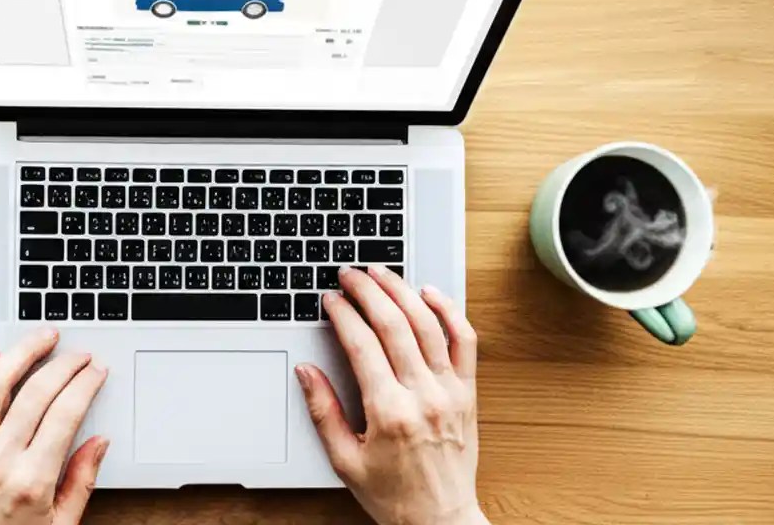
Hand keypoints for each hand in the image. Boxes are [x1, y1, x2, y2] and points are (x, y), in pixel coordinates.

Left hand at [0, 328, 109, 524]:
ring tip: (39, 339)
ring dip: (20, 354)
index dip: (85, 384)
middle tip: (78, 354)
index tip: (96, 371)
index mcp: (32, 481)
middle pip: (36, 392)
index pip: (66, 413)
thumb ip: (81, 482)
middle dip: (64, 364)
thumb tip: (99, 443)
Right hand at [296, 266, 485, 524]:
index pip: (362, 344)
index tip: (330, 300)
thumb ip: (322, 411)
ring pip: (427, 324)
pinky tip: (430, 294)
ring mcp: (450, 391)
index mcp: (388, 412)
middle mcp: (422, 395)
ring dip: (403, 291)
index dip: (342, 315)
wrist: (440, 520)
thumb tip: (305, 372)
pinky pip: (465, 341)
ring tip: (382, 273)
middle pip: (393, 324)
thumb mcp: (344, 461)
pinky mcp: (468, 393)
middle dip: (367, 291)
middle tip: (350, 275)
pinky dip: (449, 312)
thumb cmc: (393, 496)